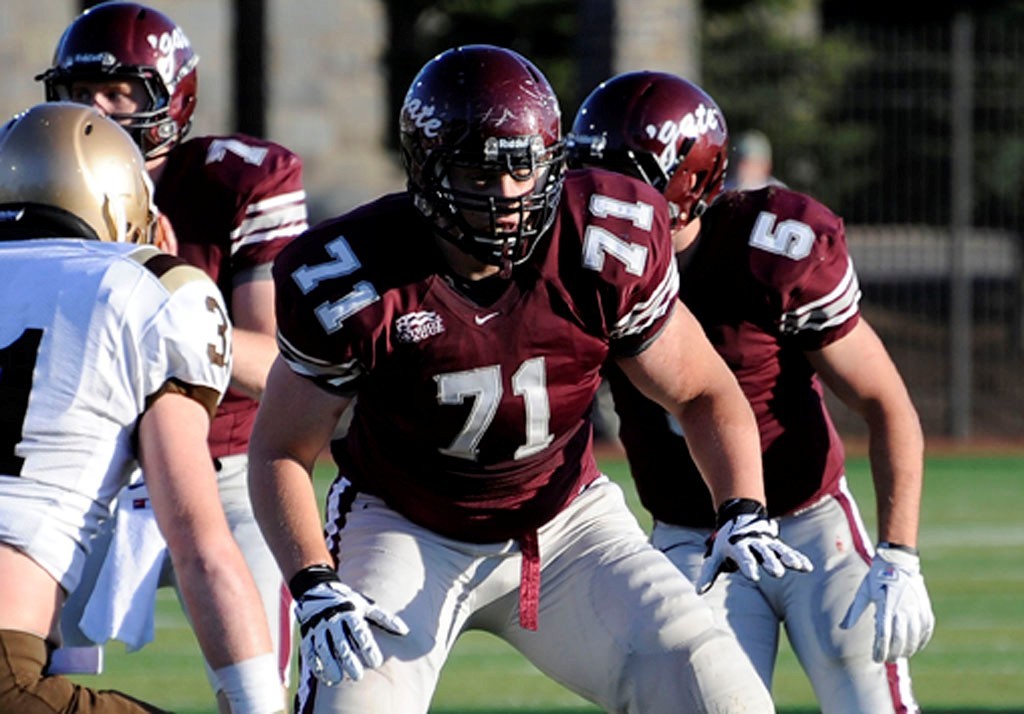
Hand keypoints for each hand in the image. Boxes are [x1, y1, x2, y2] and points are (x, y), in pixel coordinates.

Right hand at [292, 567, 408, 684]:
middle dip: (349, 660)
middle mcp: (334, 620)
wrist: (317, 591)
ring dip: (330, 665)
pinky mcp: (307, 635)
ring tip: (338, 680)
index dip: (368, 647)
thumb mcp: (366, 606)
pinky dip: (316, 665)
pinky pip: (310, 651)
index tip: (376, 662)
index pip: (360, 631)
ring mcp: (319, 628)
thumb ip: (384, 619)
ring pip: (323, 648)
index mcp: (351, 612)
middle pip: (341, 643)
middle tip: (358, 676)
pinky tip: (325, 678)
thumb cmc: (349, 602)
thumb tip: (405, 632)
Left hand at [696, 498, 812, 593]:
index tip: (753, 576)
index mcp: (738, 546)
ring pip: (779, 550)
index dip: (748, 566)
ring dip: (788, 558)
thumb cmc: (726, 541)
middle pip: (763, 553)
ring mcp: (767, 543)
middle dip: (770, 562)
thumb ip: (709, 573)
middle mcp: (754, 543)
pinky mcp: (776, 543)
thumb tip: (698, 592)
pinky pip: (788, 551)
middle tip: (777, 572)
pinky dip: (797, 558)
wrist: (739, 517)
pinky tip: (806, 567)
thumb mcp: (716, 554)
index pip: (743, 557)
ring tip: (797, 567)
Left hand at [840, 543, 934, 662]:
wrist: (897, 561)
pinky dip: (922, 639)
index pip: (884, 635)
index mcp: (885, 606)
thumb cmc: (877, 578)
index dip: (881, 649)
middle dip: (894, 652)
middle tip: (888, 659)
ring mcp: (915, 608)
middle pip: (900, 639)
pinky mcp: (924, 607)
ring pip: (915, 636)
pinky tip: (916, 645)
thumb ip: (855, 611)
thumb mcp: (863, 592)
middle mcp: (902, 609)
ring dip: (908, 649)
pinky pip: (927, 628)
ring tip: (901, 654)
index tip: (876, 658)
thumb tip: (843, 627)